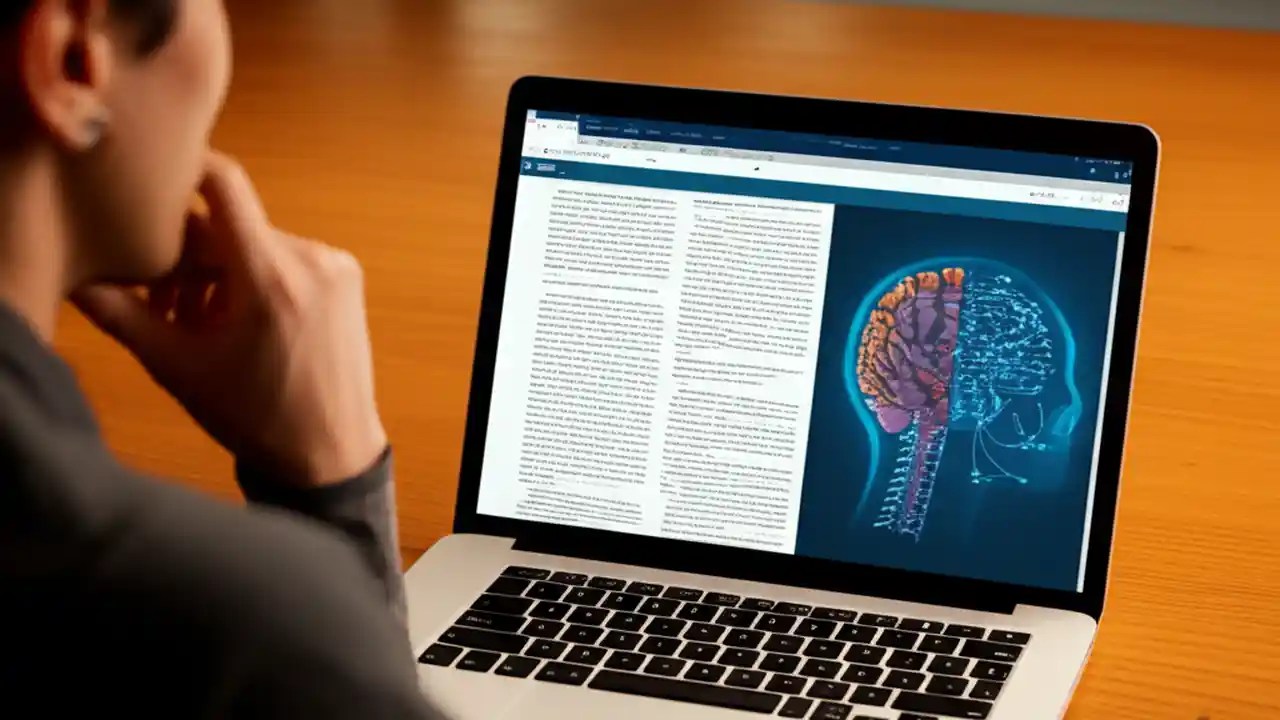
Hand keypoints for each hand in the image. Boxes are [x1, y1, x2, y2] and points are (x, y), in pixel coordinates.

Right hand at [74, 153, 387, 486]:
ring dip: (221, 271)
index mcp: (271, 276)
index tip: (149, 192)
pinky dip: (257, 278)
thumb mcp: (176, 366)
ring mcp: (336, 265)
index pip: (223, 182)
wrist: (330, 453)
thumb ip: (120, 312)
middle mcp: (311, 258)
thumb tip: (78, 276)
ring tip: (201, 323)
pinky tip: (240, 322)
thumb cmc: (253, 416)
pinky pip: (288, 258)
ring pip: (258, 242)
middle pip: (232, 224)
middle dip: (190, 256)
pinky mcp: (347, 277)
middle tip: (163, 303)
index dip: (180, 172)